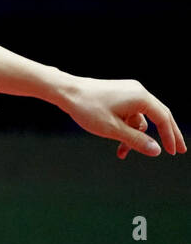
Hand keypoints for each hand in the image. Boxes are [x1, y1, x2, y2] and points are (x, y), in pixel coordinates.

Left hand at [58, 76, 185, 158]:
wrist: (65, 91)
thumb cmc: (87, 108)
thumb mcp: (113, 129)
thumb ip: (136, 140)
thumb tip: (157, 150)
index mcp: (140, 97)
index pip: (163, 119)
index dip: (170, 136)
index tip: (173, 152)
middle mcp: (138, 91)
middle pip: (159, 116)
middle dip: (166, 134)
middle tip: (177, 150)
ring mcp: (128, 92)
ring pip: (140, 118)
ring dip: (134, 136)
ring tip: (122, 152)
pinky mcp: (119, 95)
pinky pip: (129, 114)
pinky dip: (126, 128)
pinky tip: (117, 143)